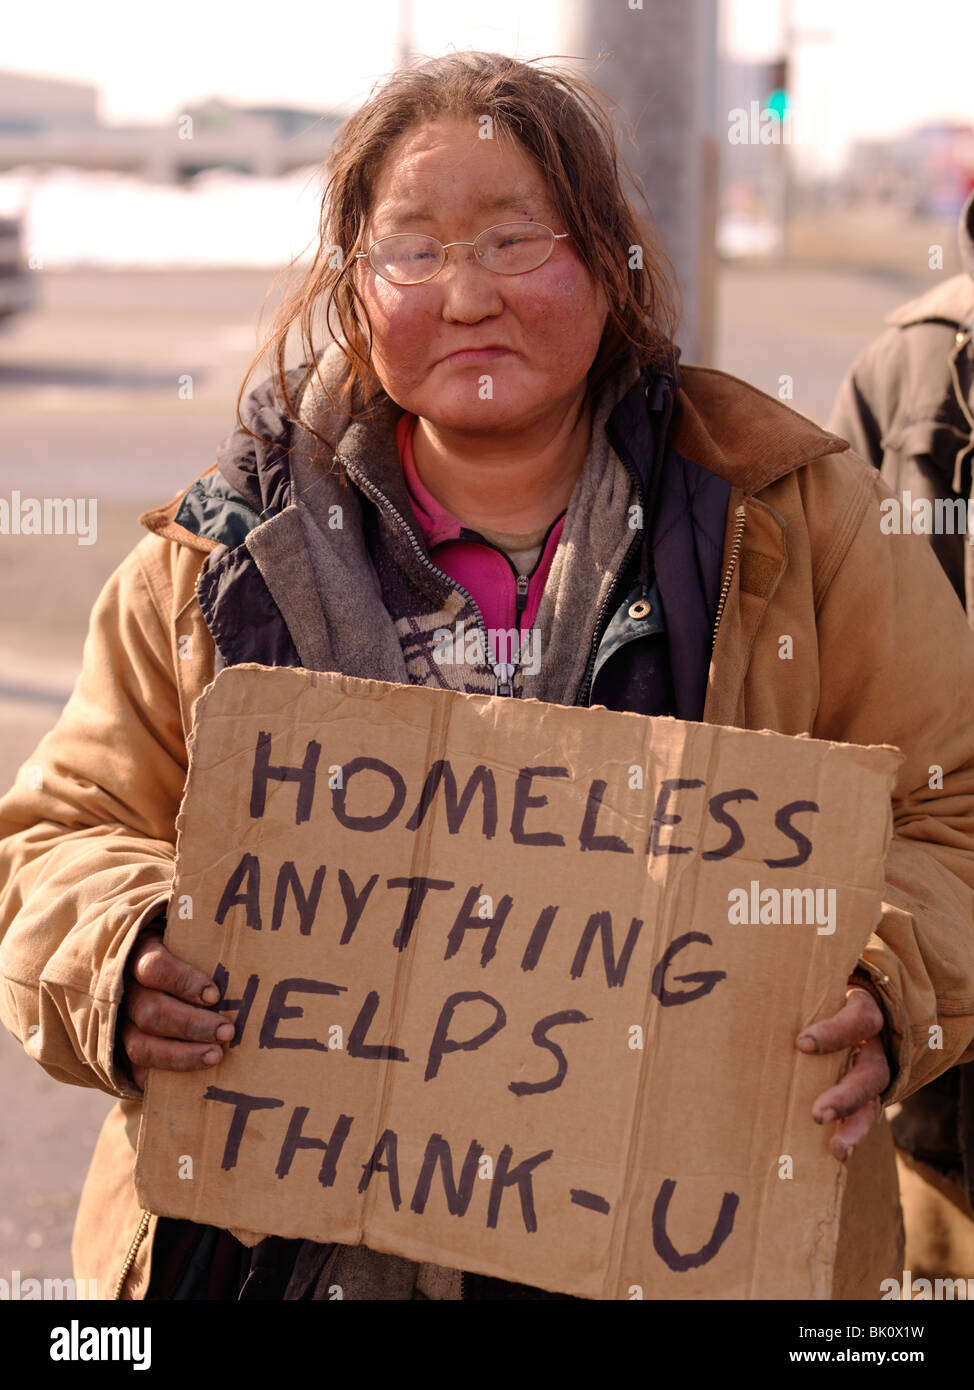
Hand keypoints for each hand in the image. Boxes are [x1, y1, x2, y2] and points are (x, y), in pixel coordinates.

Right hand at [120, 926, 232, 1090]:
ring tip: (216, 1055)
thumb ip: (202, 927)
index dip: (183, 981)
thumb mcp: (181, 926)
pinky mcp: (119, 1049)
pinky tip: (188, 1082)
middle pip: (152, 1012)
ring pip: (142, 1045)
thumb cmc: (176, 945)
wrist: (134, 962)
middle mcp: (122, 989)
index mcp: (136, 952)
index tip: (215, 994)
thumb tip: (247, 923)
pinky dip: (160, 1077)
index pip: (154, 968)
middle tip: (228, 1031)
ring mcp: (116, 1022)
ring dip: (182, 1055)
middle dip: (193, 1024)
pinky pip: (135, 1069)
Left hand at [796, 985, 889, 1161]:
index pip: (859, 1019)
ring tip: (836, 1147)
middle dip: (846, 1094)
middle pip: (871, 1070)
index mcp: (863, 1010)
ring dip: (853, 1124)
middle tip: (817, 1113)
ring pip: (873, 1099)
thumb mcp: (815, 986)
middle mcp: (875, 1043)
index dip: (834, 1033)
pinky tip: (836, 1153)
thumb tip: (743, 985)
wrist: (847, 1002)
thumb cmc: (820, 994)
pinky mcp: (867, 1092)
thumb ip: (794, 989)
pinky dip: (852, 1134)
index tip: (801, 1044)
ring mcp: (873, 1070)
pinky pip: (865, 1116)